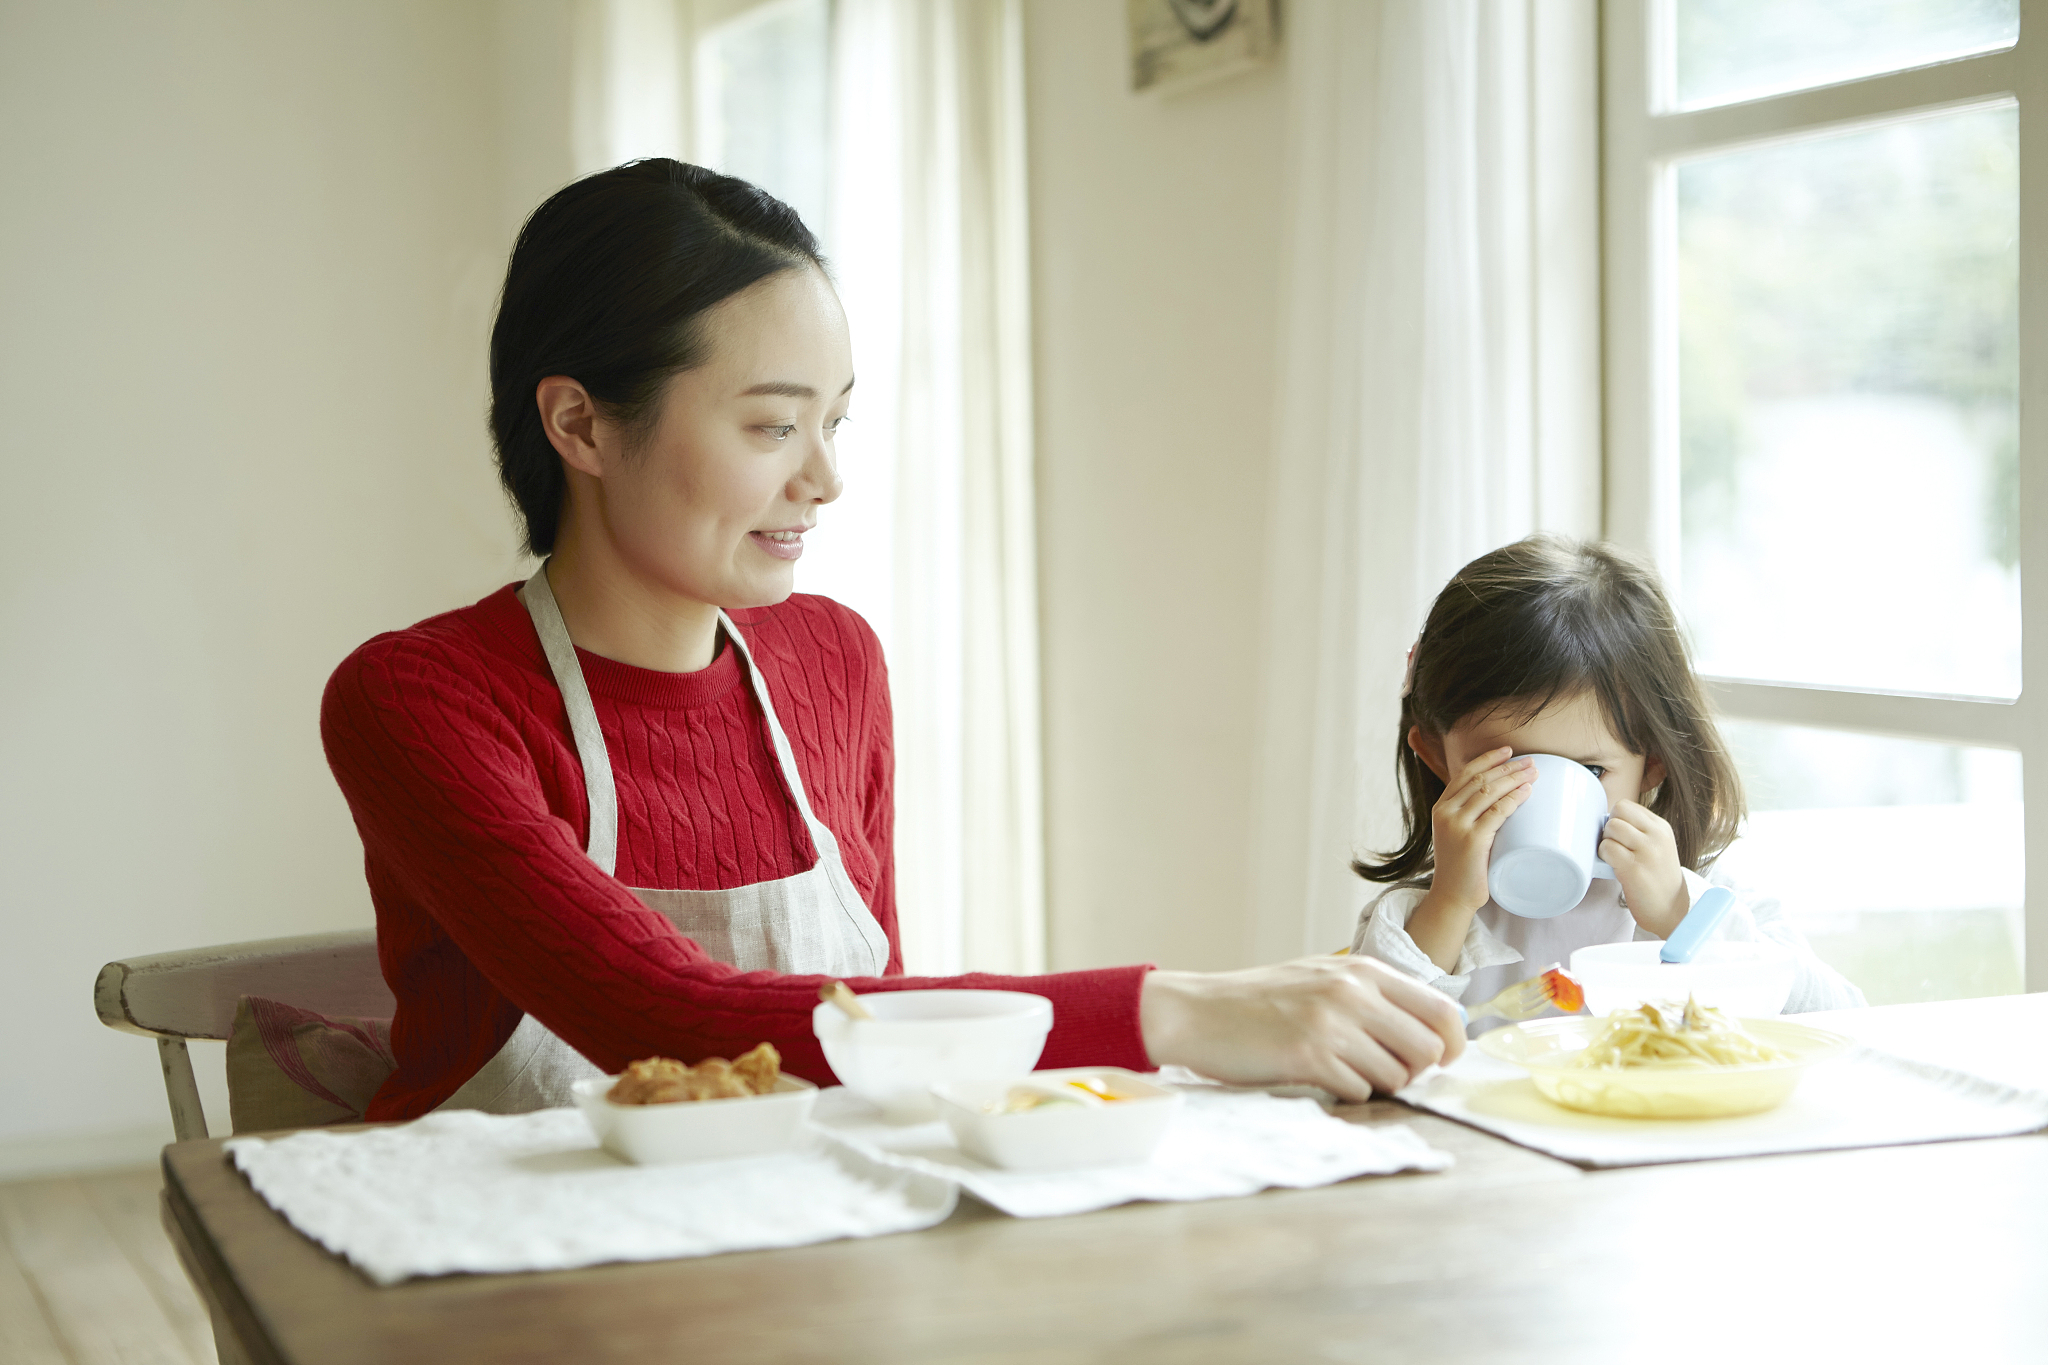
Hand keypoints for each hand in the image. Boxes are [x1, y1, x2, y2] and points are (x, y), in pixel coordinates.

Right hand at [1138, 955, 1465, 1101]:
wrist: (1198, 1012)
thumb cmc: (1259, 1000)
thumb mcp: (1321, 977)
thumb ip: (1372, 995)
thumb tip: (1429, 1031)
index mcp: (1362, 970)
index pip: (1442, 1009)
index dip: (1453, 1043)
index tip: (1441, 1060)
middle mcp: (1353, 993)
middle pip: (1427, 1049)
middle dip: (1414, 1071)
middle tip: (1382, 1071)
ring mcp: (1332, 1025)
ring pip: (1396, 1077)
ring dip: (1376, 1084)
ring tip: (1341, 1070)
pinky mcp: (1310, 1058)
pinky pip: (1359, 1092)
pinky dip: (1346, 1093)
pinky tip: (1318, 1077)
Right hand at [1403, 748, 1534, 969]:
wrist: (1452, 895)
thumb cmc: (1461, 866)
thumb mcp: (1457, 833)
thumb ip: (1470, 814)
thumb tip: (1501, 797)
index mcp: (1441, 807)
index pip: (1465, 773)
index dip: (1488, 759)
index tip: (1508, 751)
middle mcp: (1446, 812)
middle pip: (1480, 779)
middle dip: (1508, 767)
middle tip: (1531, 762)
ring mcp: (1457, 825)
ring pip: (1490, 791)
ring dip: (1515, 778)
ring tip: (1534, 773)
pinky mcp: (1472, 839)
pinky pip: (1498, 812)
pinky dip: (1514, 799)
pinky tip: (1527, 792)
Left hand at [1600, 799, 1687, 937]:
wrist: (1670, 909)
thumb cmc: (1657, 877)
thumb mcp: (1657, 846)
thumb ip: (1638, 830)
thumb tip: (1605, 820)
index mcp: (1661, 827)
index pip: (1626, 805)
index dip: (1616, 819)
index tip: (1620, 837)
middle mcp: (1657, 835)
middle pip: (1617, 811)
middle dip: (1610, 828)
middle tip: (1616, 847)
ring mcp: (1647, 851)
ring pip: (1611, 827)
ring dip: (1606, 842)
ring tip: (1616, 857)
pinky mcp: (1634, 868)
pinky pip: (1607, 848)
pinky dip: (1604, 856)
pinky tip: (1614, 866)